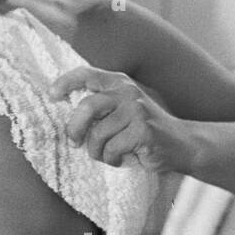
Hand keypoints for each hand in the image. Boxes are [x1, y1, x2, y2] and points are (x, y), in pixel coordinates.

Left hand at [52, 66, 190, 171]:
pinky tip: (122, 159)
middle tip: (74, 143)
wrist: (182, 144)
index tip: (52, 96)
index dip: (66, 82)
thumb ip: (100, 106)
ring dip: (97, 152)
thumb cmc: (143, 130)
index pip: (87, 74)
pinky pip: (112, 149)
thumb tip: (63, 114)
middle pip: (87, 107)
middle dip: (74, 129)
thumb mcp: (122, 110)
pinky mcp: (143, 131)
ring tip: (107, 155)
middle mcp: (128, 92)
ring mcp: (137, 111)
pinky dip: (112, 160)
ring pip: (98, 134)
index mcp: (119, 83)